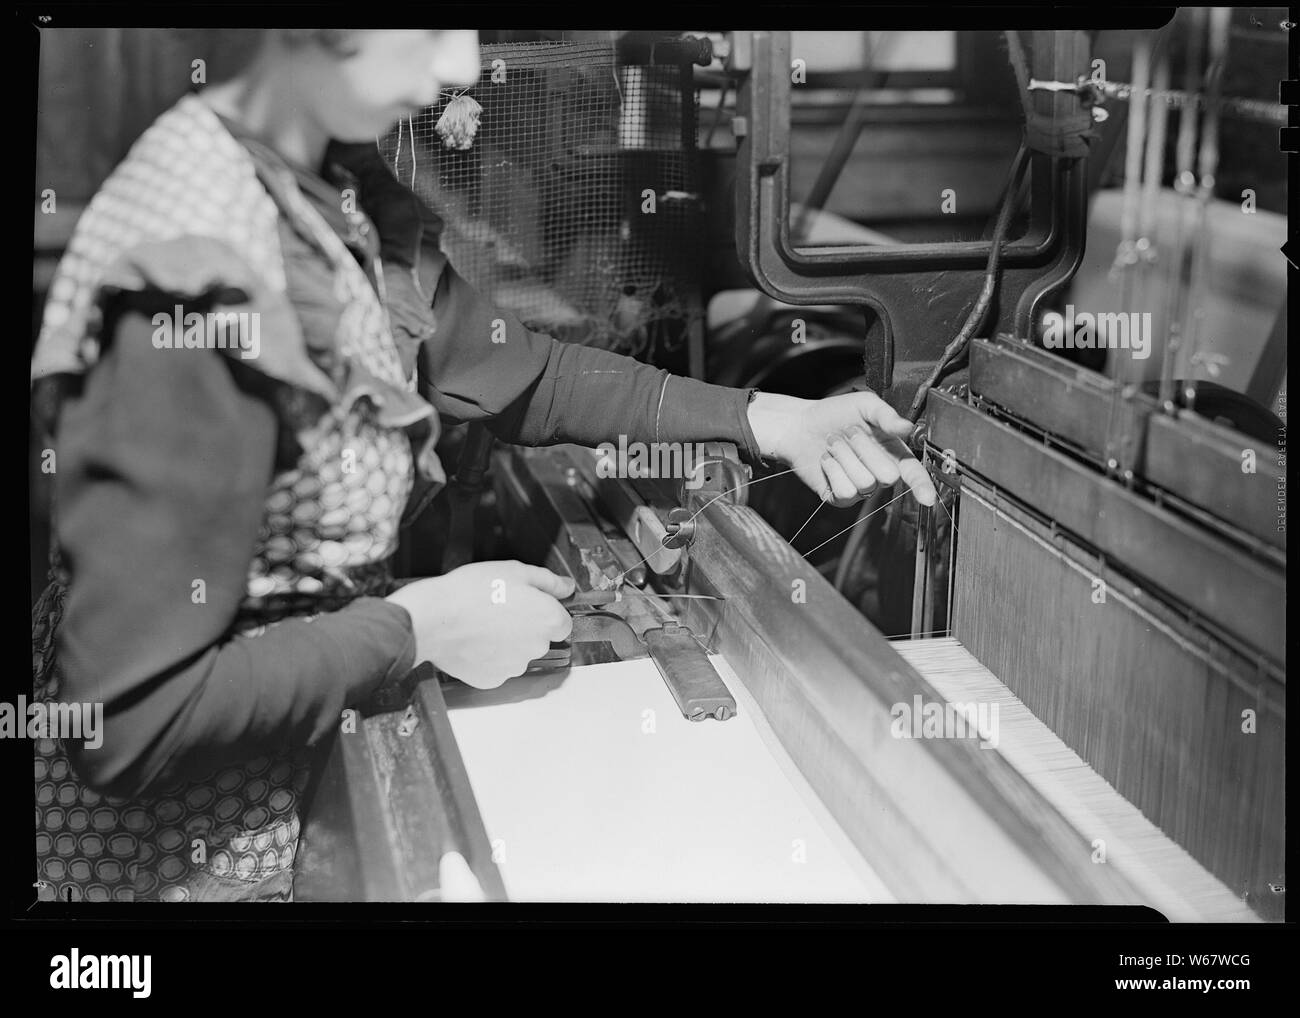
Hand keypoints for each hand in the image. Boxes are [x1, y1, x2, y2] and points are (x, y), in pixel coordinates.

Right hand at [387, 561, 574, 688]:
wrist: (434, 619)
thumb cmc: (472, 592)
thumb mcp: (515, 570)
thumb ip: (548, 581)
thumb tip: (567, 587)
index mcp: (548, 620)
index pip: (562, 622)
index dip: (546, 611)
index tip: (529, 604)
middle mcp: (536, 647)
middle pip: (540, 638)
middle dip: (526, 626)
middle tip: (500, 608)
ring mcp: (514, 666)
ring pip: (518, 653)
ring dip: (507, 642)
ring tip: (483, 623)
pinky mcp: (493, 679)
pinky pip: (497, 666)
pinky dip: (489, 656)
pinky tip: (474, 639)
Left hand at [746, 391, 936, 508]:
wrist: (801, 425)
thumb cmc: (834, 414)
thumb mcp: (864, 405)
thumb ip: (887, 416)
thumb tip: (908, 427)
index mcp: (892, 450)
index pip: (913, 472)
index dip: (923, 485)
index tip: (928, 498)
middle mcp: (879, 472)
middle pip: (888, 475)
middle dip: (865, 449)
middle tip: (849, 434)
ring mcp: (861, 488)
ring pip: (865, 483)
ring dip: (845, 457)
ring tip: (835, 444)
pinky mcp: (840, 497)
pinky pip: (845, 491)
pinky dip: (833, 470)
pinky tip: (827, 461)